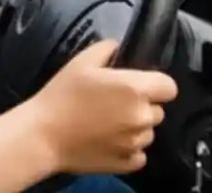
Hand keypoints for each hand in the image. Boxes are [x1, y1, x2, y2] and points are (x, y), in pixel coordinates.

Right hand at [26, 40, 177, 174]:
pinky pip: (139, 155)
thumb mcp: (81, 62)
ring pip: (148, 132)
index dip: (156, 84)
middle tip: (114, 103)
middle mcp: (141, 117)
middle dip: (142, 106)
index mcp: (135, 89)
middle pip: (158, 110)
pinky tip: (108, 141)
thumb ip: (107, 49)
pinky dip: (128, 149)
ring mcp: (135, 143)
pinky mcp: (127, 163)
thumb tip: (119, 47)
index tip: (139, 85)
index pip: (169, 87)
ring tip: (107, 124)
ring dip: (134, 128)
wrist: (42, 135)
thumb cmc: (61, 96)